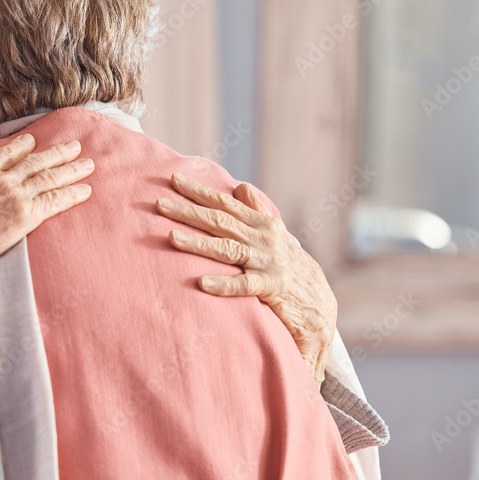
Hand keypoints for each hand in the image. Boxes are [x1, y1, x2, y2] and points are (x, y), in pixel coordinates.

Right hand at [0, 133, 93, 316]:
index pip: (9, 153)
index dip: (25, 146)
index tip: (36, 140)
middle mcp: (2, 179)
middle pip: (37, 161)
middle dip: (59, 153)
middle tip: (76, 145)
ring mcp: (16, 196)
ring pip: (50, 178)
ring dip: (72, 170)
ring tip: (89, 164)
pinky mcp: (27, 216)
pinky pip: (55, 201)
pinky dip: (72, 194)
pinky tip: (86, 190)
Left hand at [156, 173, 335, 384]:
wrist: (319, 301)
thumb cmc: (289, 264)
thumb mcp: (274, 234)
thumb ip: (255, 211)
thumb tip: (239, 186)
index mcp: (262, 223)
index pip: (225, 203)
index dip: (199, 191)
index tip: (174, 179)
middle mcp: (264, 238)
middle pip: (220, 222)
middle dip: (188, 211)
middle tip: (159, 204)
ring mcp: (267, 262)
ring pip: (226, 249)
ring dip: (197, 243)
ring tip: (171, 236)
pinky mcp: (271, 288)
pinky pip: (244, 285)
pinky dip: (223, 284)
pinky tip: (202, 283)